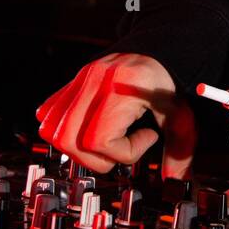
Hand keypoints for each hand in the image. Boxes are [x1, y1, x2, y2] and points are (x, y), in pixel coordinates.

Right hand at [36, 53, 195, 177]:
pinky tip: (89, 129)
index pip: (99, 140)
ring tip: (105, 141)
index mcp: (122, 86)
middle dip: (95, 159)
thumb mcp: (181, 116)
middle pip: (69, 140)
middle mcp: (95, 80)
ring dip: (76, 148)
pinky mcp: (71, 83)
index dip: (124, 153)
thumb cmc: (167, 81)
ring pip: (52, 130)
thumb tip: (176, 177)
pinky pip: (47, 114)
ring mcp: (79, 80)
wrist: (156, 50)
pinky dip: (63, 130)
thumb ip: (180, 148)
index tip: (147, 138)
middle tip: (121, 149)